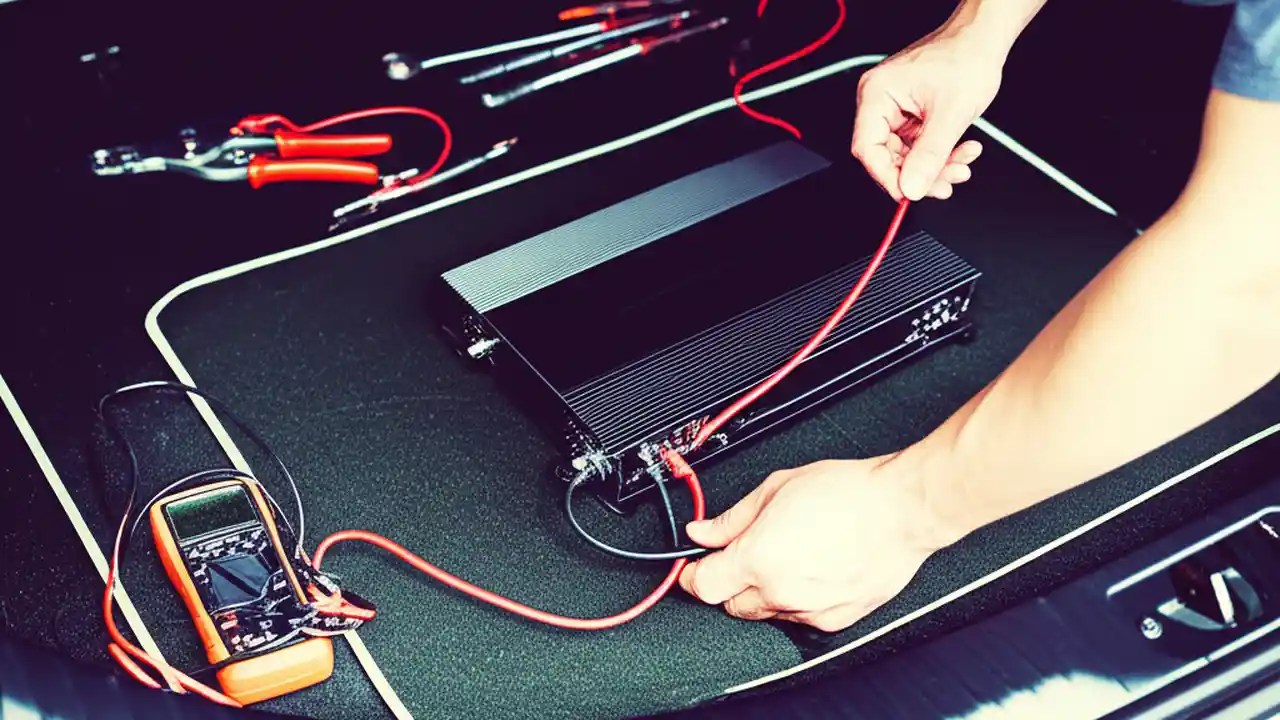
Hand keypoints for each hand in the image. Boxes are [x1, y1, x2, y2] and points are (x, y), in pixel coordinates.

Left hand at [678, 456, 950, 631]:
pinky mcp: (834, 620)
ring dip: (763, 590)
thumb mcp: (776, 489)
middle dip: (729, 580)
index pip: (703, 586)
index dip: (690, 575)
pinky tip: (811, 568)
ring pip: (764, 612)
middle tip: (744, 551)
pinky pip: (798, 618)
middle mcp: (780, 593)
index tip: (693, 565)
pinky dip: (794, 599)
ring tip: (788, 553)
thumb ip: (732, 518)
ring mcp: (809, 611)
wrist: (901, 510)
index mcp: (759, 560)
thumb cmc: (848, 494)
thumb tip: (702, 531)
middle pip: (730, 603)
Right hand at [851, 27, 1004, 200]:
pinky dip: (942, 154)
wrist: (984, 39)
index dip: (887, 176)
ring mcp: (897, 109)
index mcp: (877, 94)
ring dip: (937, 166)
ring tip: (962, 164)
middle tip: (946, 183)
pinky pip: (920, 146)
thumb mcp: (951, 113)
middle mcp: (881, 101)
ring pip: (907, 155)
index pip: (868, 148)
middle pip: (888, 156)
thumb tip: (911, 188)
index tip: (909, 193)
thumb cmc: (966, 57)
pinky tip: (962, 151)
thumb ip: (929, 156)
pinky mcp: (912, 114)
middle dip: (921, 173)